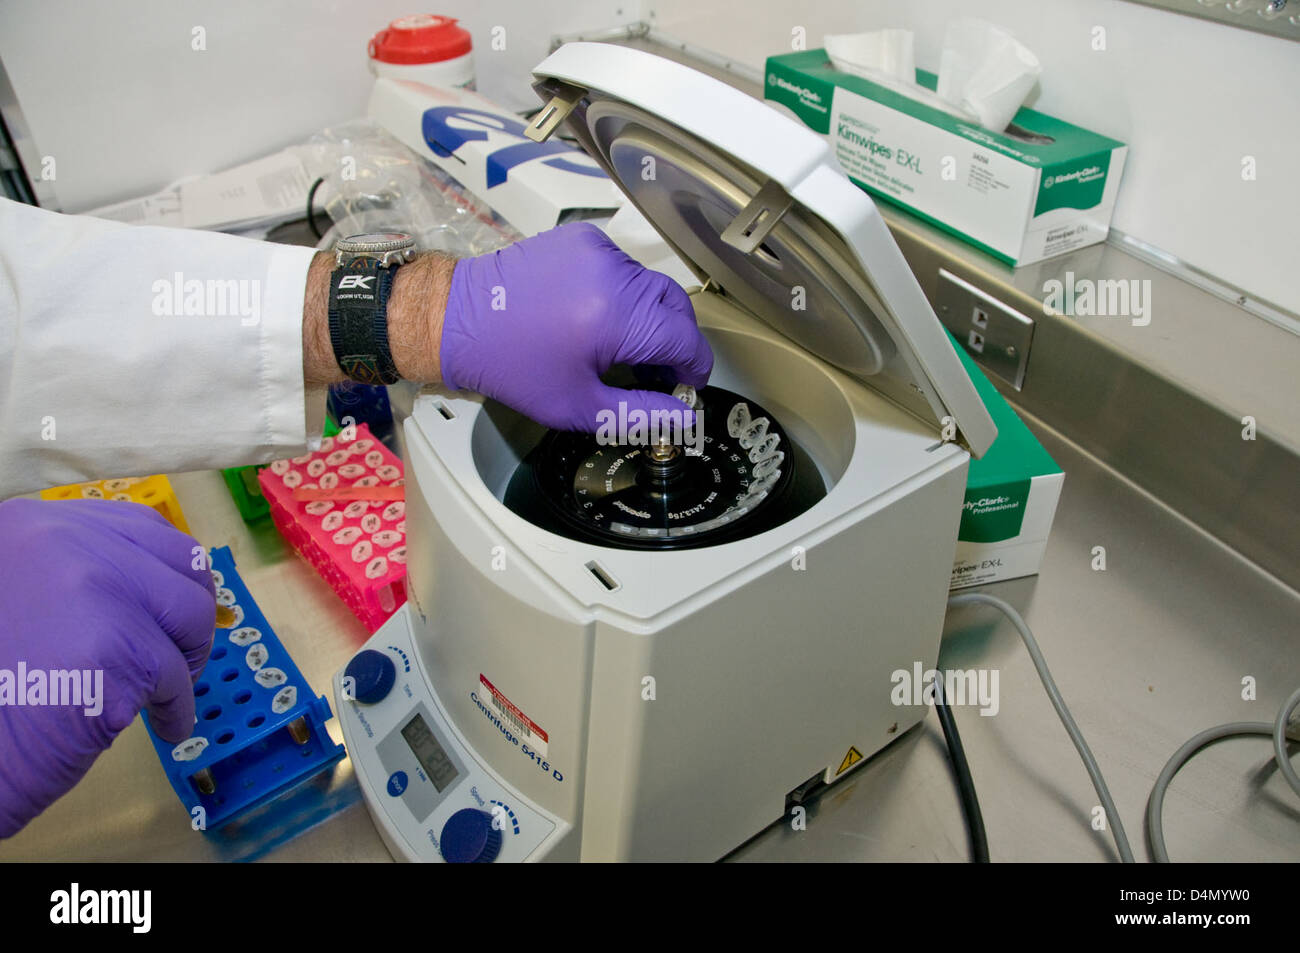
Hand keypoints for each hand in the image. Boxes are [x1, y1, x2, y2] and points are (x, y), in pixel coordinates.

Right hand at [0, 499, 214, 836]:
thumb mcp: (18, 592)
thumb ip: (79, 572)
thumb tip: (158, 583)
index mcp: (32, 523)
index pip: (143, 526)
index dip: (171, 572)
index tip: (177, 607)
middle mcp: (62, 541)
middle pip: (182, 564)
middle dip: (191, 614)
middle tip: (181, 654)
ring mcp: (91, 591)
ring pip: (189, 616)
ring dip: (187, 660)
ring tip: (166, 694)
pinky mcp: (112, 651)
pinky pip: (175, 678)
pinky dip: (176, 709)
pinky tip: (164, 726)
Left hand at [439, 222, 713, 431]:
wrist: (461, 320)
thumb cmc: (513, 366)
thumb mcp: (580, 405)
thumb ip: (640, 413)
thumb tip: (682, 416)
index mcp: (618, 317)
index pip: (686, 338)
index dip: (694, 366)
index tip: (686, 384)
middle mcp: (614, 274)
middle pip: (675, 306)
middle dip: (674, 341)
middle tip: (654, 372)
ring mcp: (599, 250)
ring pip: (650, 286)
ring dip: (647, 316)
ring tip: (618, 346)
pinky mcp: (582, 238)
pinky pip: (621, 266)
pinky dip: (621, 291)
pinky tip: (593, 315)